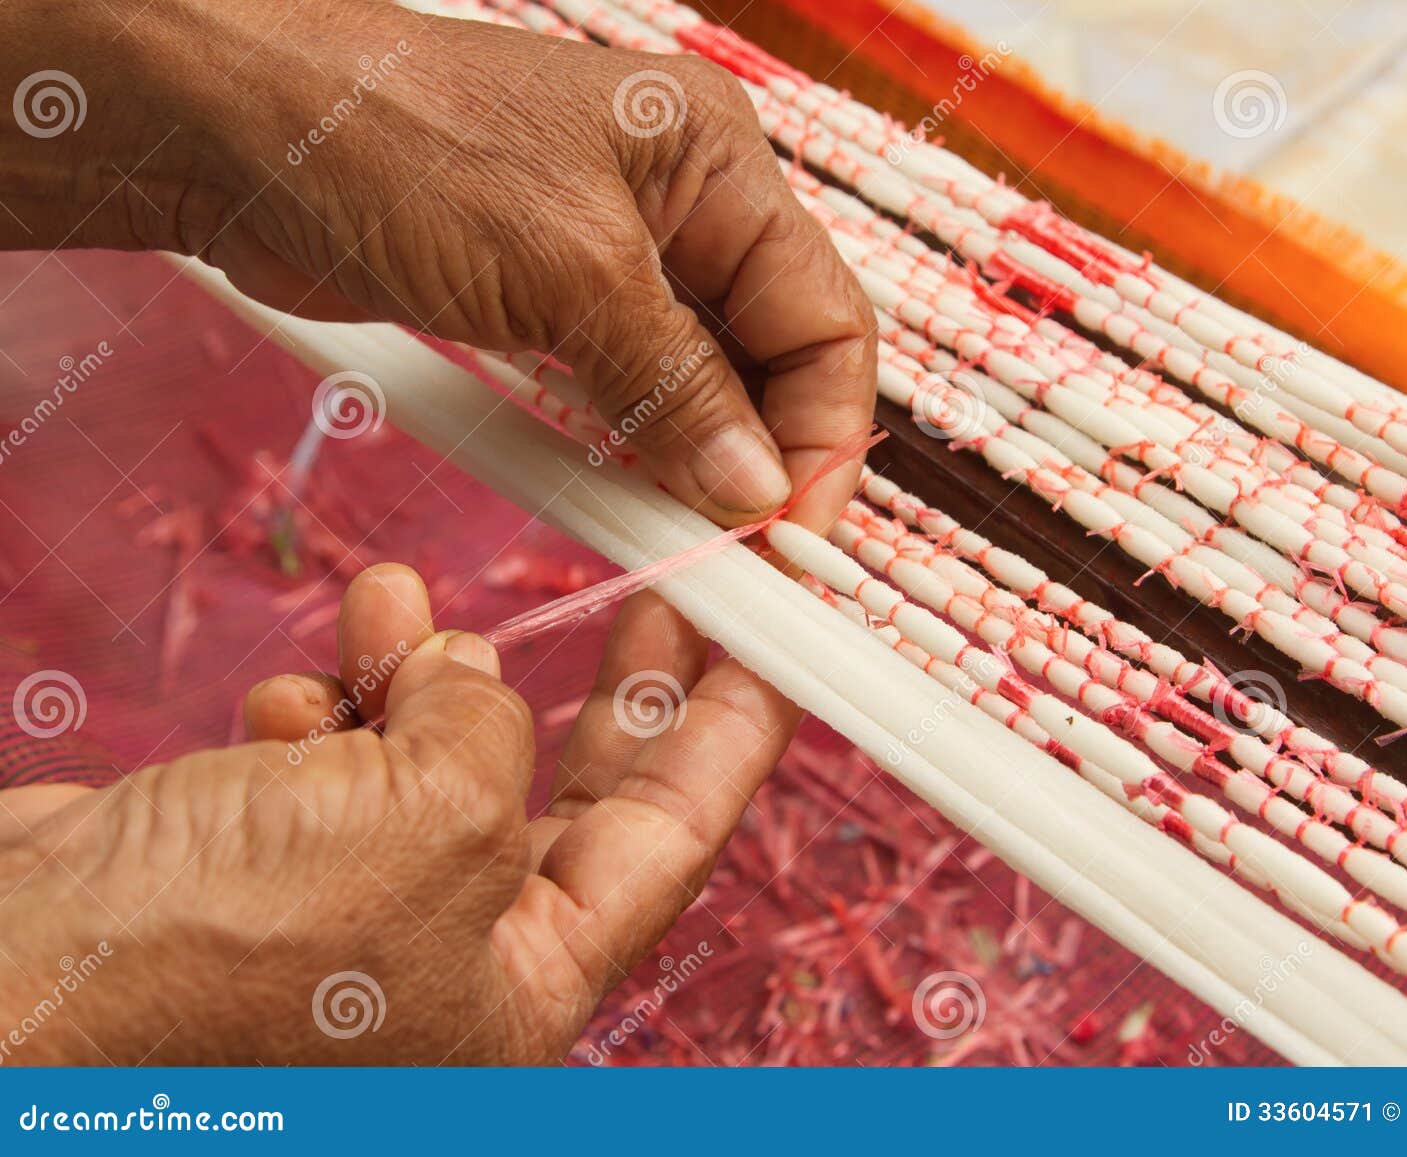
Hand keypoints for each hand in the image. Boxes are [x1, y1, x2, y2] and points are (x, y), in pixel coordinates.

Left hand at [0, 0, 875, 530]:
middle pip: (774, 360)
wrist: (238, 131)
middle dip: (765, 459)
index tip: (793, 529)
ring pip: (702, 388)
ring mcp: (618, 263)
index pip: (826, 317)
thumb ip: (674, 384)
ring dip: (698, 468)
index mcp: (720, 166)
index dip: (826, 431)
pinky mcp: (554, 309)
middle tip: (740, 558)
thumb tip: (755, 489)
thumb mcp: (565, 267)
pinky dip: (631, 455)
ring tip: (685, 546)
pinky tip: (627, 506)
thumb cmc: (398, 145)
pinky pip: (625, 397)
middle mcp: (686, 212)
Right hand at [0, 564, 797, 1062]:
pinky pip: (333, 766)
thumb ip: (486, 732)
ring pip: (435, 759)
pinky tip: (294, 702)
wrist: (7, 998)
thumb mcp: (424, 824)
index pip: (673, 839)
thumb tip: (464, 672)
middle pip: (569, 796)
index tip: (772, 648)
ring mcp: (354, 916)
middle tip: (653, 589)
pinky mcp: (262, 870)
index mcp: (523, 988)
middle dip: (603, 685)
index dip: (731, 735)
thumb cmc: (214, 969)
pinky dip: (325, 714)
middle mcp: (450, 962)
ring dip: (422, 673)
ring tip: (396, 604)